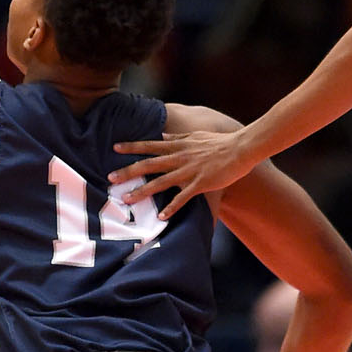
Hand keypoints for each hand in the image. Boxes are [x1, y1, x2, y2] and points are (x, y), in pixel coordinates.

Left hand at [111, 128, 257, 217]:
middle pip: (149, 165)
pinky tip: (161, 217)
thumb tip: (163, 134)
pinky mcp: (200, 183)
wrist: (240, 148)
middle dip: (129, 171)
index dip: (132, 147)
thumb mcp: (195, 135)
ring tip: (127, 199)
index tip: (114, 148)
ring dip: (143, 192)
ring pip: (161, 182)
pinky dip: (172, 207)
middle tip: (110, 178)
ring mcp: (189, 171)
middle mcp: (180, 157)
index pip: (150, 145)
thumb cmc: (219, 142)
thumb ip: (178, 136)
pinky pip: (183, 198)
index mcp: (178, 145)